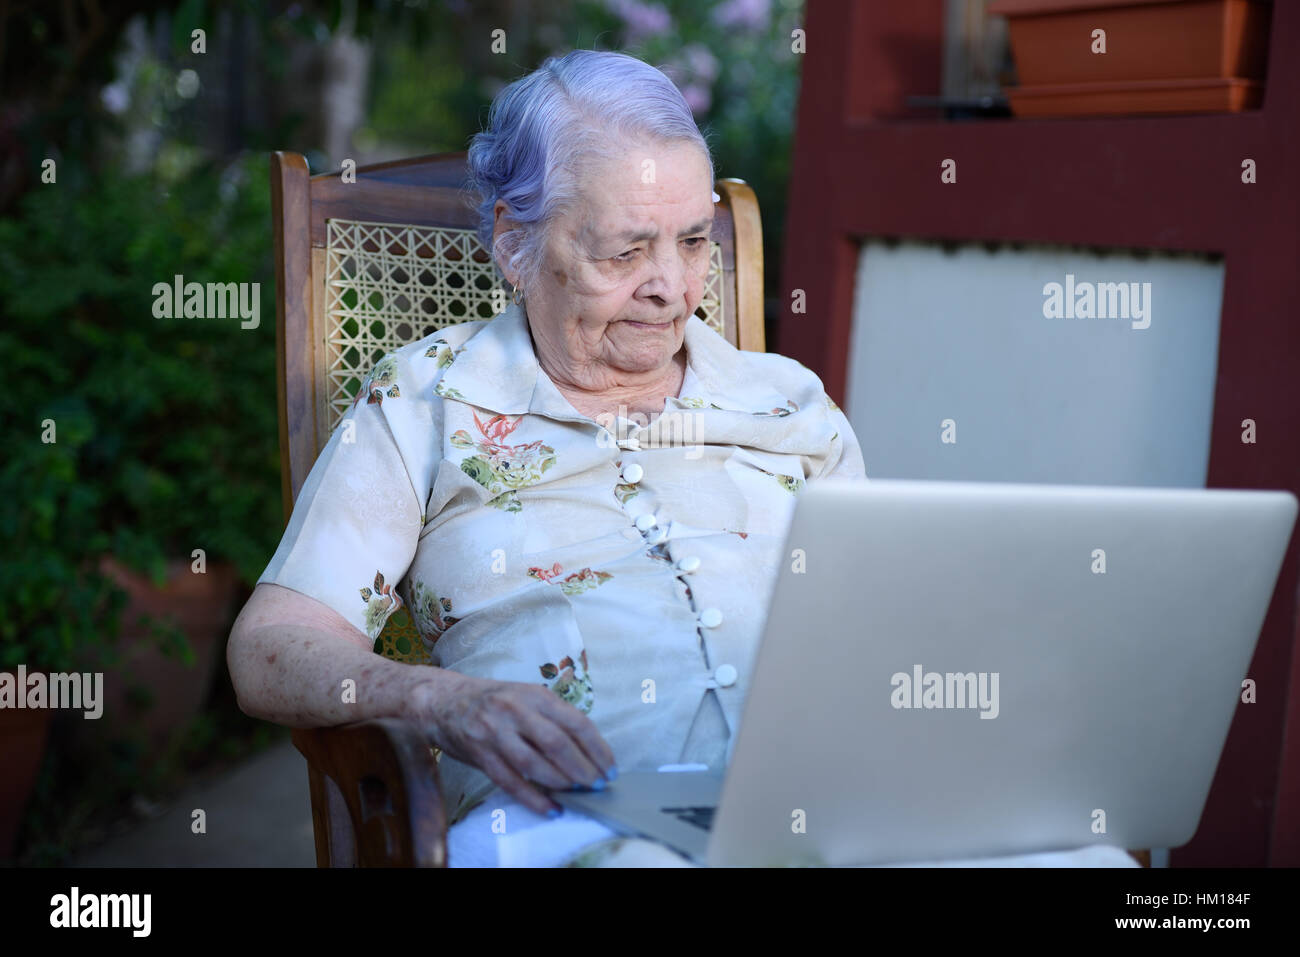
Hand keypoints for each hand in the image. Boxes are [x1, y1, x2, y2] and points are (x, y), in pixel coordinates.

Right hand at [416, 670, 616, 816]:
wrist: (443, 701)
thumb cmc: (493, 701)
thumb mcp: (526, 695)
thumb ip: (552, 717)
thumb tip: (587, 749)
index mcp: (535, 694)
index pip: (576, 722)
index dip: (597, 748)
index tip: (609, 767)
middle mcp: (516, 710)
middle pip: (558, 743)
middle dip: (583, 768)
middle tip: (597, 784)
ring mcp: (496, 732)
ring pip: (535, 763)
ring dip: (561, 782)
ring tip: (577, 793)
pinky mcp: (480, 754)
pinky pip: (511, 782)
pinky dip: (533, 798)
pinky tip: (551, 808)